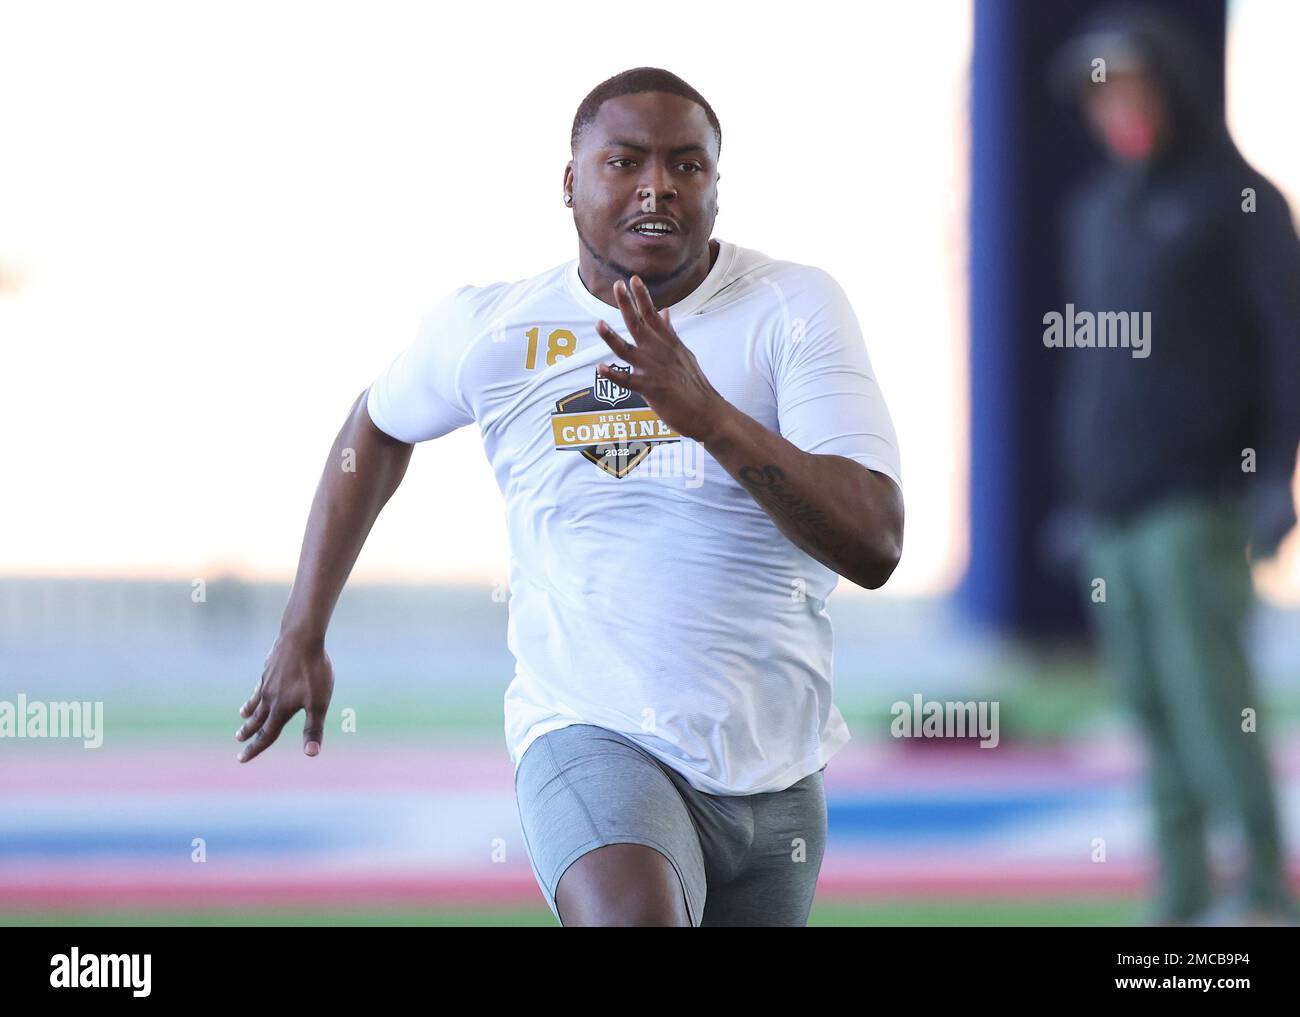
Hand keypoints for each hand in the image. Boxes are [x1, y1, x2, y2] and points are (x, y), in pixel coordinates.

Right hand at [236, 632, 334, 761]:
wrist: (302, 637)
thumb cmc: (314, 671)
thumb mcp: (319, 703)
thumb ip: (313, 728)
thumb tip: (311, 754)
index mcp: (281, 709)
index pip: (266, 734)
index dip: (255, 748)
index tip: (242, 758)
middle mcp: (270, 697)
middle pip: (257, 720)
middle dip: (248, 733)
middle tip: (238, 741)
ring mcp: (267, 681)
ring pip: (256, 701)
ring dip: (249, 712)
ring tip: (242, 716)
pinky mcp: (269, 667)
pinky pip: (260, 684)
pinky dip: (257, 691)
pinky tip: (259, 688)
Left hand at [594, 275, 732, 442]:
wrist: (708, 413)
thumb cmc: (694, 385)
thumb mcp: (684, 353)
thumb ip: (670, 332)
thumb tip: (664, 311)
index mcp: (668, 344)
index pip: (653, 315)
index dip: (642, 297)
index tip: (633, 279)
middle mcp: (660, 353)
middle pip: (640, 324)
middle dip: (627, 304)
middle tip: (617, 285)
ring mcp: (654, 370)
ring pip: (628, 351)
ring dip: (611, 337)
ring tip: (598, 323)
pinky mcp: (651, 389)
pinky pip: (627, 381)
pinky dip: (613, 375)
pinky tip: (600, 368)